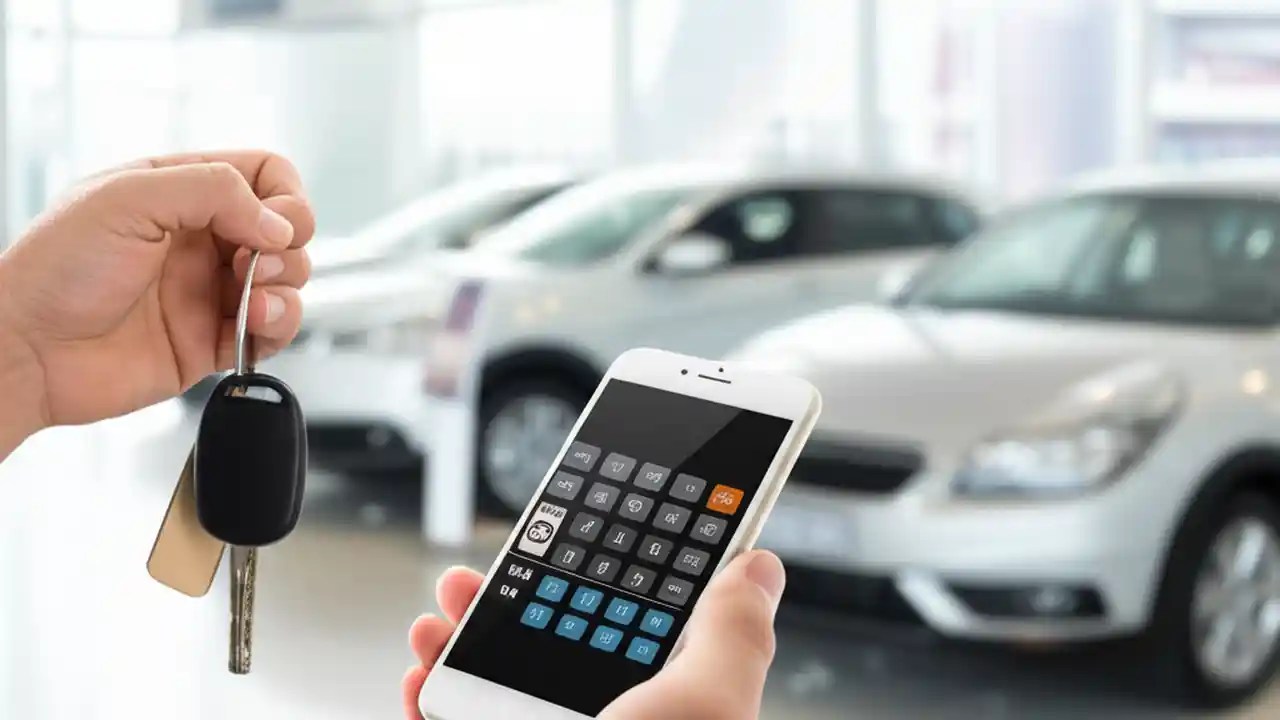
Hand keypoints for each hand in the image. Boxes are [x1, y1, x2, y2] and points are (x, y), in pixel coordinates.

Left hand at [0, 151, 313, 455]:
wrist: (28, 351)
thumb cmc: (53, 270)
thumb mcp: (127, 199)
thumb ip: (213, 192)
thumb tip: (278, 224)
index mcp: (179, 191)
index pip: (265, 175)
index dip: (284, 197)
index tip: (272, 223)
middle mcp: (200, 239)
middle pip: (287, 230)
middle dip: (288, 247)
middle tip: (256, 263)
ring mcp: (207, 291)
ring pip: (287, 281)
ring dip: (286, 289)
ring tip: (253, 302)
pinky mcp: (213, 341)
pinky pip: (272, 332)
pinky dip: (278, 328)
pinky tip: (253, 326)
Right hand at [402, 550, 785, 718]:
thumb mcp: (702, 712)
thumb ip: (734, 638)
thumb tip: (763, 568)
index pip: (657, 633)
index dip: (633, 575)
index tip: (604, 530)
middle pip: (570, 652)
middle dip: (528, 599)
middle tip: (497, 563)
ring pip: (507, 689)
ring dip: (467, 637)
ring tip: (444, 605)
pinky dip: (434, 694)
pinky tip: (424, 667)